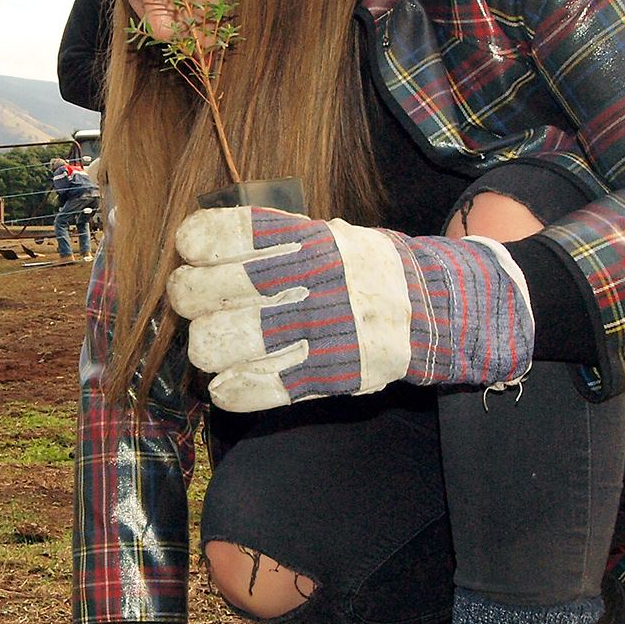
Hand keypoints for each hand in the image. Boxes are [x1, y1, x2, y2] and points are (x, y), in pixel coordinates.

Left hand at [166, 206, 533, 412]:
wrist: (436, 310)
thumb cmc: (365, 270)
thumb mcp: (328, 234)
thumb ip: (273, 239)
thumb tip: (203, 241)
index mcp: (305, 240)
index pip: (223, 233)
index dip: (193, 245)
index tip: (193, 254)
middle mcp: (306, 281)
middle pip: (201, 292)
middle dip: (187, 298)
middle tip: (199, 304)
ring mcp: (316, 330)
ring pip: (216, 343)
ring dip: (205, 347)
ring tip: (216, 347)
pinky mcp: (326, 375)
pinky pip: (252, 389)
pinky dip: (229, 390)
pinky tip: (228, 384)